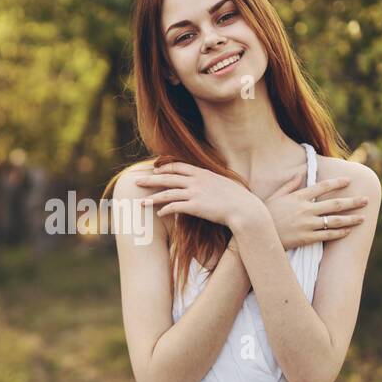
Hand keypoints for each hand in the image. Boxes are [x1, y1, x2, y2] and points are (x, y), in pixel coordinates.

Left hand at [135, 161, 265, 228]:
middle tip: (136, 181)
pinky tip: (158, 214)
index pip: (179, 166)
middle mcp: (196, 181)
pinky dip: (165, 210)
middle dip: (150, 179)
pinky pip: (175, 207)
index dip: (165, 168)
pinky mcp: (195, 207)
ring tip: (141, 203)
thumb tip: (209, 183)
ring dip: (152, 198)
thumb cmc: (238, 199)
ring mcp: (195, 193)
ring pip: (167, 193)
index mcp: (202, 173)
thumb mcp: (224, 183)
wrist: (245, 209)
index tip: (155, 170)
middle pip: (167, 177)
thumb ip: (213, 181)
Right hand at [263, 172, 368, 250]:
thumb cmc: (265, 213)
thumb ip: (290, 184)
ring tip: (363, 218)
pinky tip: (348, 231)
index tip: (349, 181)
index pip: (322, 187)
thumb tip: (300, 171)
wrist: (257, 233)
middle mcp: (305, 209)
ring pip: (334, 221)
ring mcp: (307, 224)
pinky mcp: (306, 238)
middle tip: (366, 200)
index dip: (337, 183)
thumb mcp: (275, 195)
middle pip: (334, 204)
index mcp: (299, 196)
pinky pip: (326, 235)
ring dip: (350, 219)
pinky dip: (339, 233)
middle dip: (352, 202)